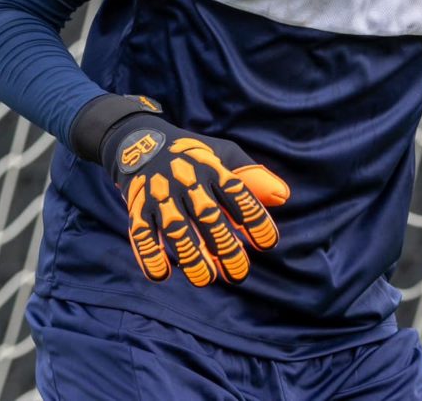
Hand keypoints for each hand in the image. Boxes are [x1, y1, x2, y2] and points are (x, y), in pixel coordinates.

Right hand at [101, 114, 289, 286]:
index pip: (238, 194)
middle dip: (226, 248)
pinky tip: (163, 274)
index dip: (255, 219)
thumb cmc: (193, 155)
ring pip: (177, 230)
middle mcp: (188, 182)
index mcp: (213, 169)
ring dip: (192, 258)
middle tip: (239, 274)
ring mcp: (161, 196)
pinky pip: (142, 234)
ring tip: (206, 279)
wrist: (139, 142)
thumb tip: (283, 197)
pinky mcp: (138, 208)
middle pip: (209, 217)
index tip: (268, 244)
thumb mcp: (224, 155)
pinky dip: (150, 256)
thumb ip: (252, 177)